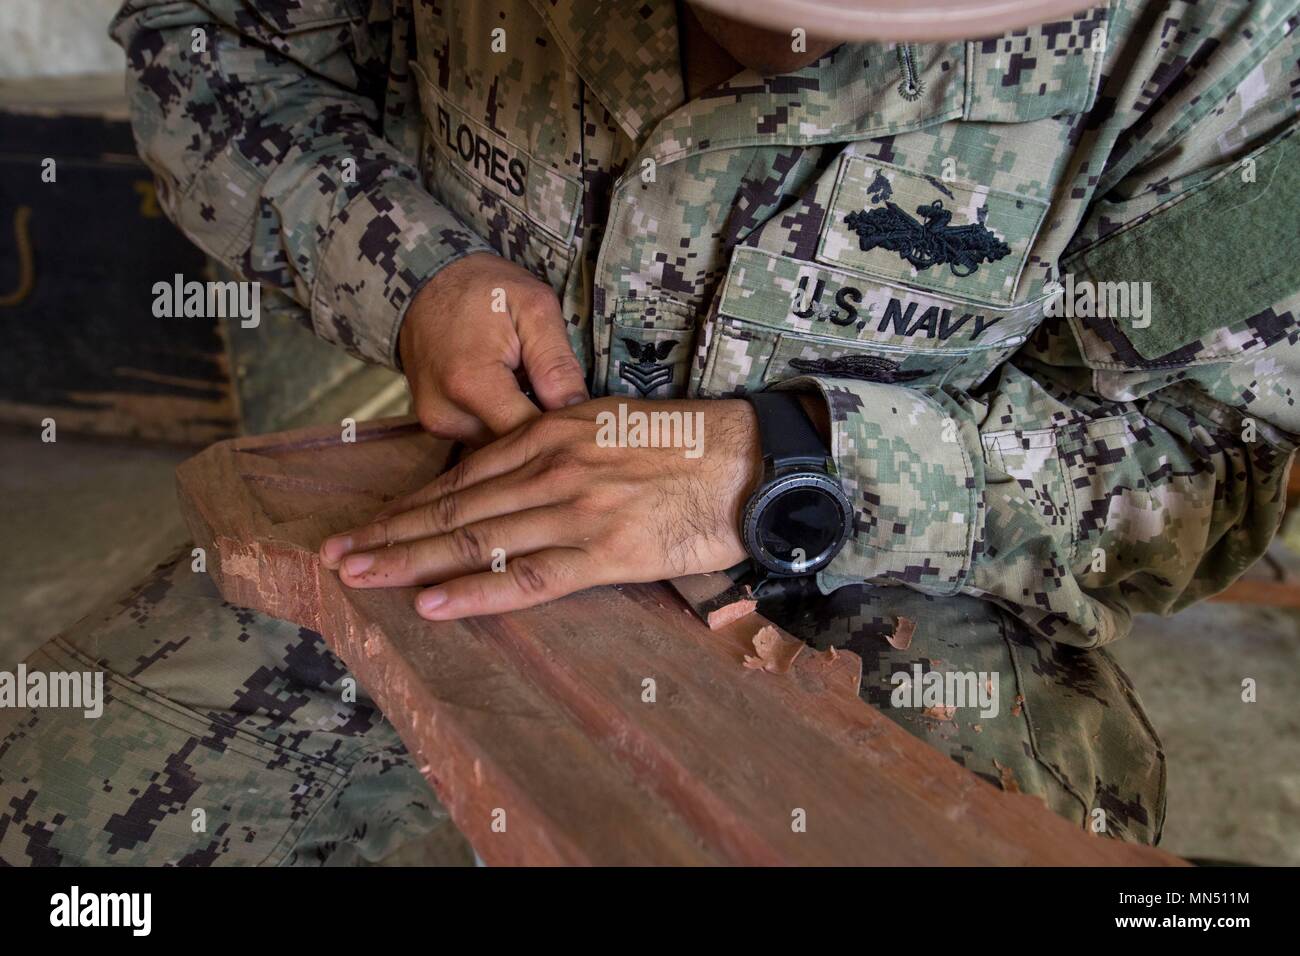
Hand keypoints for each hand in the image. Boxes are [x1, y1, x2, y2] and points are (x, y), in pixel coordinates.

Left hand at [319, 398, 761, 619]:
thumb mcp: (611, 424)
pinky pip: (528, 576)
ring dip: (409, 560)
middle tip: (333, 555)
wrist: (751, 456)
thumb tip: (521, 474)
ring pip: (476, 539)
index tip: (369, 523)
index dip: (410, 503)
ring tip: (357, 577)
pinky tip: (431, 603)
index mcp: (551, 434)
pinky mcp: (606, 550)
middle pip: (454, 506)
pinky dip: (476, 592)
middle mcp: (551, 467)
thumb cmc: (687, 442)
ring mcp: (574, 509)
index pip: (462, 476)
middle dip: (389, 533)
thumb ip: (559, 445)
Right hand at [399, 252, 587, 444]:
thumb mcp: (533, 307)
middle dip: (545, 430)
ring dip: (522, 427)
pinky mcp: (434, 426)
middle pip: (515, 447)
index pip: (533, 435)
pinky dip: (502, 423)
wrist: (424, 282)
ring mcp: (437, 424)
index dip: (564, 427)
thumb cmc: (483, 289)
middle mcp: (448, 414)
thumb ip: (556, 363)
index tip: (584, 414)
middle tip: (564, 399)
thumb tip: (577, 411)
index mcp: (472, 384)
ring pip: (500, 447)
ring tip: (534, 391)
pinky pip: (482, 437)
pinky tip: (513, 396)